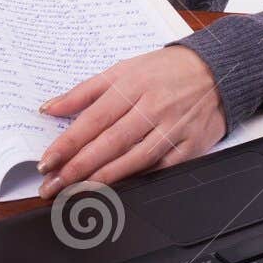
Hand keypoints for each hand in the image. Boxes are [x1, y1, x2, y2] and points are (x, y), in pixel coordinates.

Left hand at [35, 46, 224, 199]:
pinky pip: (162, 168)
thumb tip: (50, 107)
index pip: (92, 119)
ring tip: (77, 192)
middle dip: (77, 167)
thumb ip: (84, 91)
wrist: (216, 70)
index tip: (46, 162)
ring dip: (103, 179)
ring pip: (134, 159)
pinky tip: (118, 189)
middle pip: (109, 142)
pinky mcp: (191, 146)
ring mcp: (173, 128)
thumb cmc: (164, 70)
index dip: (67, 143)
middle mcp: (151, 107)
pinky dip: (139, 179)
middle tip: (53, 185)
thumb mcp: (122, 69)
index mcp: (131, 85)